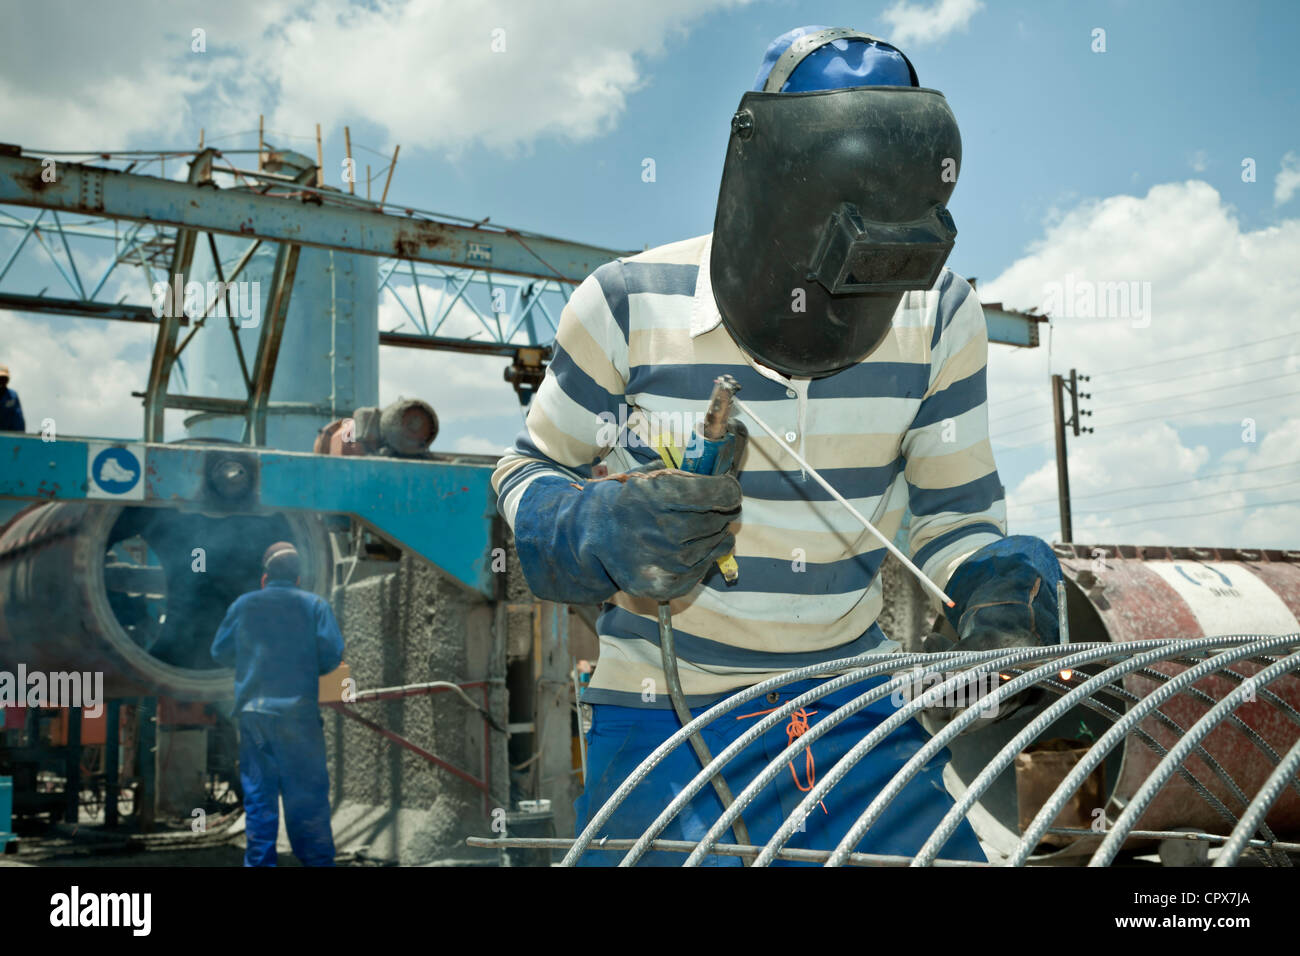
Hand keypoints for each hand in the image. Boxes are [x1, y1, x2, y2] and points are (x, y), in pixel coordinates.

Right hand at [582, 469, 741, 599]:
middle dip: (723, 512)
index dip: (728, 489)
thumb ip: (683, 475)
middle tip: (719, 508)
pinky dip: (707, 557)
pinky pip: (701, 569)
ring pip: (714, 546)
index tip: (728, 488)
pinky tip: (698, 548)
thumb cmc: (624, 501)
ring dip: (718, 535)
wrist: (590, 537)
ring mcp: (661, 561)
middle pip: (717, 520)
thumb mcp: (646, 476)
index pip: (717, 493)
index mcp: (655, 496)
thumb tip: (721, 476)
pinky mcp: (660, 585)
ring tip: (709, 528)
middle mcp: (659, 530)